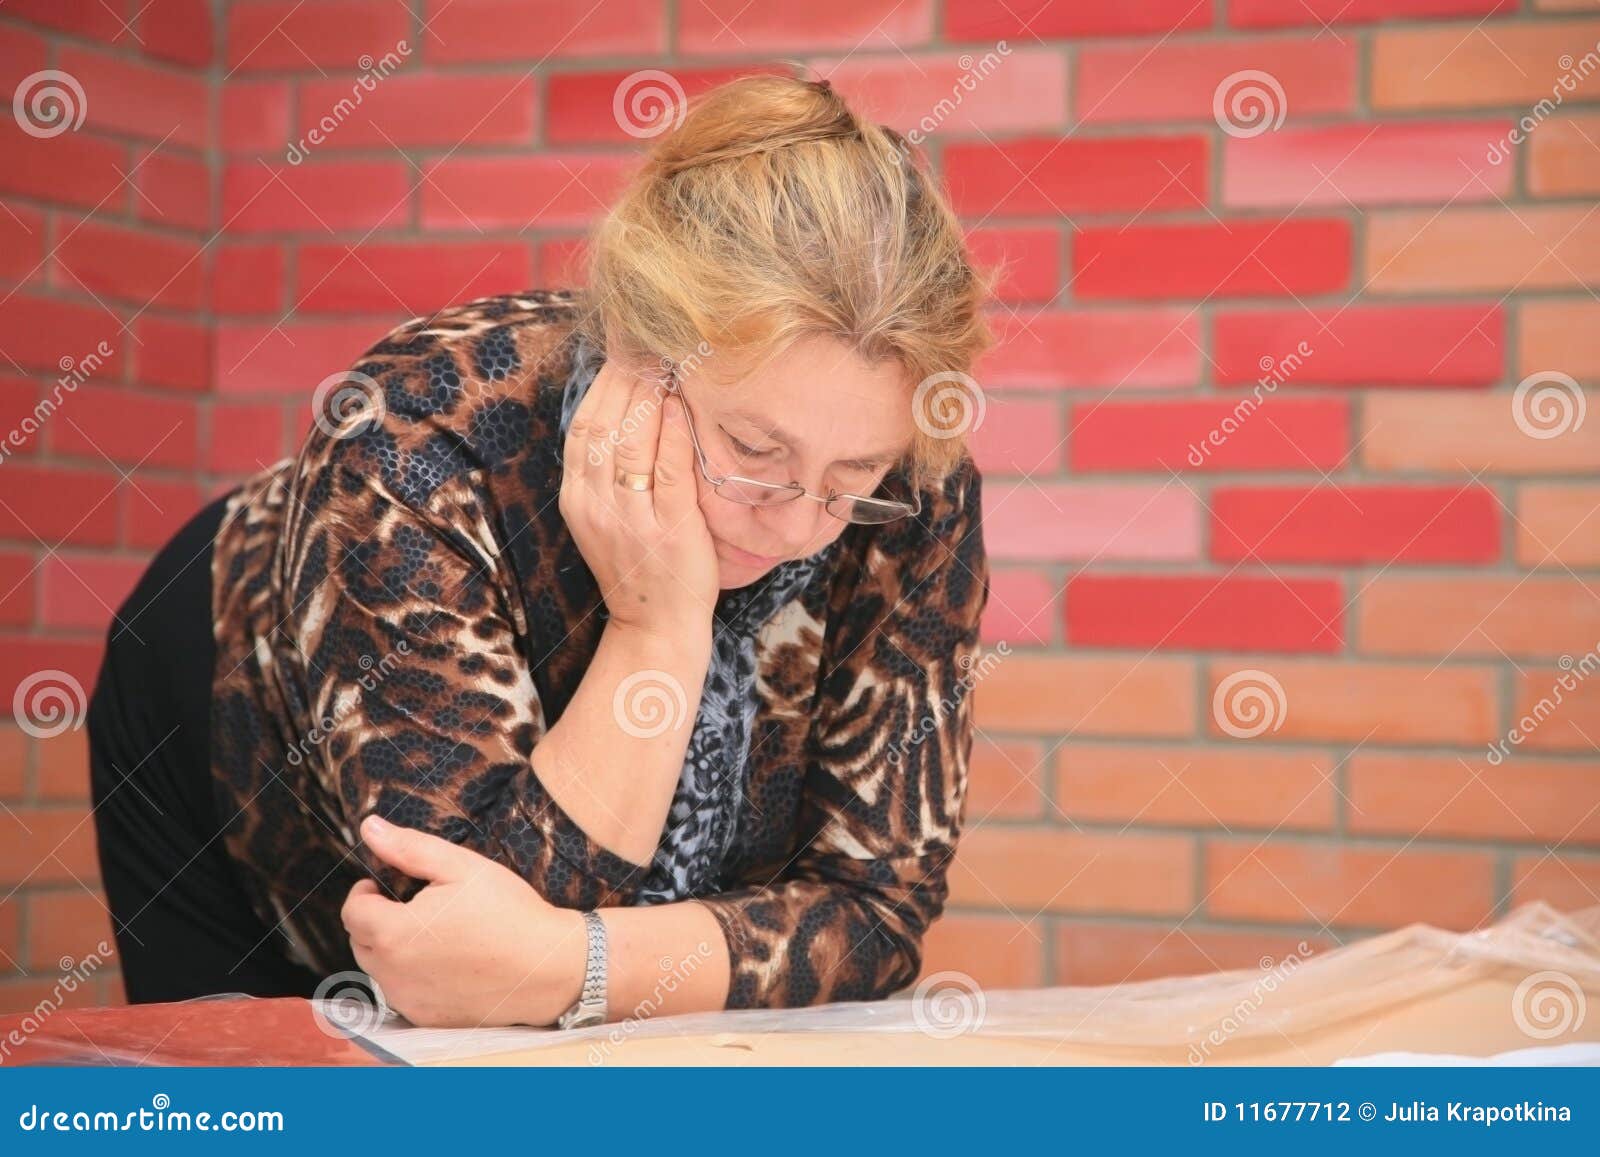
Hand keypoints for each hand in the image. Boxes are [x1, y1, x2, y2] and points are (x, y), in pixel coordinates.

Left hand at [340, 814, 588, 1028]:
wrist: (549, 967)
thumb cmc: (508, 912)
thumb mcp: (461, 866)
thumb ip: (408, 848)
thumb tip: (369, 827)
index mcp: (393, 933)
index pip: (352, 911)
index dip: (366, 892)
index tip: (387, 885)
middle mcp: (392, 975)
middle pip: (360, 943)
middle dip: (377, 920)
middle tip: (416, 906)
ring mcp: (410, 1001)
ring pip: (380, 971)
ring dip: (393, 950)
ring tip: (435, 933)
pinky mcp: (428, 1019)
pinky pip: (404, 994)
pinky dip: (414, 977)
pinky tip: (448, 963)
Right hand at [559, 356, 718, 639]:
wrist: (655, 626)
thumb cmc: (642, 563)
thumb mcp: (610, 513)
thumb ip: (612, 466)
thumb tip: (631, 404)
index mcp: (577, 495)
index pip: (585, 422)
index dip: (603, 378)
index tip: (624, 343)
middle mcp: (595, 502)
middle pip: (604, 422)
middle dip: (626, 373)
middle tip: (649, 336)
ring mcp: (629, 516)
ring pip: (630, 439)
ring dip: (649, 393)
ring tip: (667, 358)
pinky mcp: (667, 528)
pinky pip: (667, 469)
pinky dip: (673, 432)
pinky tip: (682, 404)